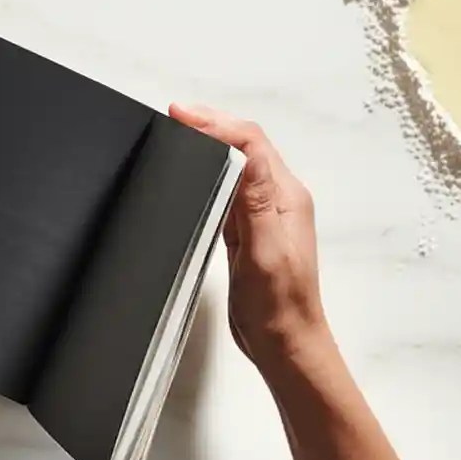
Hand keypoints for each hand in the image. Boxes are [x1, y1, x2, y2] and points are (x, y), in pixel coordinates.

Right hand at [170, 104, 329, 373]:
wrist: (286, 345)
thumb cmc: (278, 307)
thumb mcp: (264, 252)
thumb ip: (254, 201)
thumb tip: (243, 152)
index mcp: (286, 198)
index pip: (251, 144)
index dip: (216, 122)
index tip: (180, 114)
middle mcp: (279, 199)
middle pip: (246, 146)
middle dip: (212, 124)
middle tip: (174, 115)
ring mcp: (265, 214)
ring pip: (236, 164)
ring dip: (210, 144)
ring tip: (178, 132)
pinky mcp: (249, 230)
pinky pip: (230, 189)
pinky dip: (209, 172)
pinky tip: (191, 173)